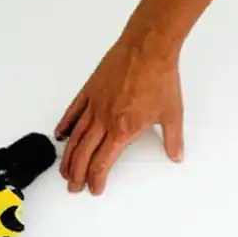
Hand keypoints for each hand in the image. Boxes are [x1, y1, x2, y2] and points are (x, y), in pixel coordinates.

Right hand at [56, 35, 184, 194]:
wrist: (149, 47)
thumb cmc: (159, 77)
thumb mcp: (172, 113)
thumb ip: (173, 139)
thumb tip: (176, 155)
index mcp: (123, 129)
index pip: (103, 162)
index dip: (96, 178)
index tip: (94, 188)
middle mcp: (105, 119)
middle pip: (84, 153)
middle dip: (77, 174)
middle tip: (73, 186)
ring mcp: (94, 104)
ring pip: (75, 136)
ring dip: (68, 156)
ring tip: (64, 170)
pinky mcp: (90, 90)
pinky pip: (73, 112)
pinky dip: (66, 125)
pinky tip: (61, 135)